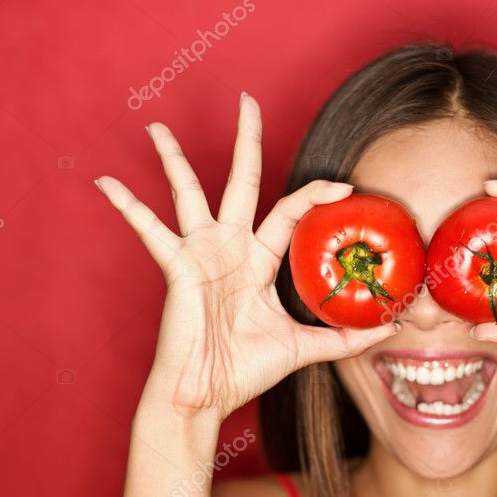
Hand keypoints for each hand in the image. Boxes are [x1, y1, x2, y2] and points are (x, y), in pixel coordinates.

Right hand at [94, 94, 398, 419]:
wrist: (204, 396)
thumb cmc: (244, 371)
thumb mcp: (303, 347)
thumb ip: (344, 336)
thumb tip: (390, 330)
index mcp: (257, 261)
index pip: (290, 211)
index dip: (315, 193)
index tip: (343, 184)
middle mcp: (229, 248)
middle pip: (241, 181)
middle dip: (246, 141)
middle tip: (247, 100)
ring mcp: (199, 254)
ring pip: (187, 193)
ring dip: (172, 159)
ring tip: (156, 126)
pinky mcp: (176, 266)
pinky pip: (148, 230)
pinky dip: (127, 206)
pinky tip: (106, 182)